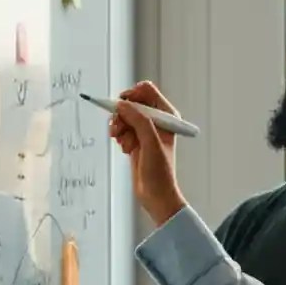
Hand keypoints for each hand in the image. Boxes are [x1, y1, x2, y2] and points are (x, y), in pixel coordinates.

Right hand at [110, 80, 186, 223]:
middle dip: (122, 113)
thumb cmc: (160, 172)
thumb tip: (122, 104)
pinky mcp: (134, 139)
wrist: (155, 194)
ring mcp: (144, 129)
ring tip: (122, 141)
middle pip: (131, 101)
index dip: (132, 94)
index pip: (146, 90)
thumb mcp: (150, 142)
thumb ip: (138, 120)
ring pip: (123, 115)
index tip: (122, 105)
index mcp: (167, 115)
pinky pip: (120, 127)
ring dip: (118, 126)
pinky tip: (124, 148)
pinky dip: (119, 135)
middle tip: (119, 128)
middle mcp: (156, 120)